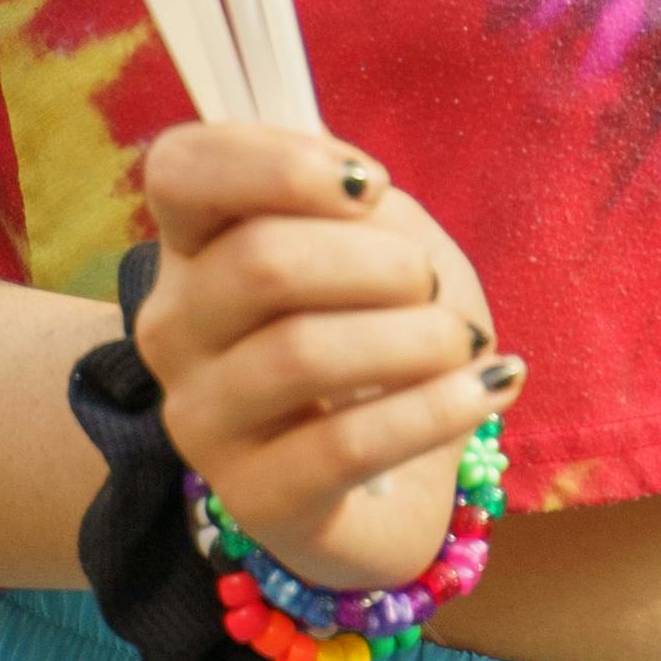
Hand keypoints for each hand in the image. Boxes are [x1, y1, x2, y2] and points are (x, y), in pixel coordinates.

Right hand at [134, 122, 522, 591]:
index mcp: (194, 244)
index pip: (181, 170)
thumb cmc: (381, 329)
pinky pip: (346, 445)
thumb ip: (363, 206)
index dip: (275, 162)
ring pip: (300, 353)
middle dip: (380, 260)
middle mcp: (175, 328)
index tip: (369, 184)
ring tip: (464, 341)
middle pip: (260, 261)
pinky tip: (485, 389)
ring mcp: (201, 419)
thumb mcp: (385, 241)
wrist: (395, 474)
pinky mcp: (255, 499)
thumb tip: (360, 195)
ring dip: (415, 336)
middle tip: (429, 283)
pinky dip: (433, 408)